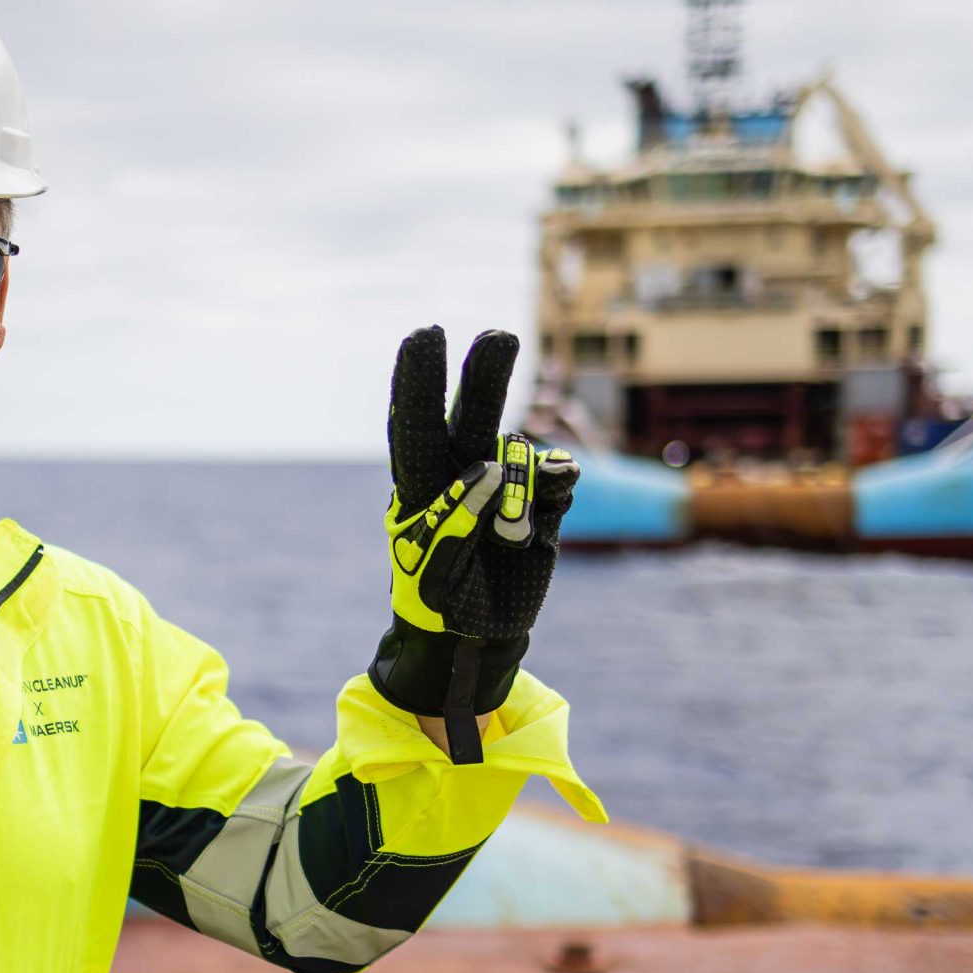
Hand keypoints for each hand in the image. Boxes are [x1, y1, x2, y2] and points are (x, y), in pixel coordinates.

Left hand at [367, 326, 577, 763]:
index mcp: (420, 486)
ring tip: (510, 537)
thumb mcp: (432, 569)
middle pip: (471, 416)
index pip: (416, 426)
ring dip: (521, 490)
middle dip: (484, 375)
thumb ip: (456, 516)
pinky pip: (557, 483)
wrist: (474, 638)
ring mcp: (506, 488)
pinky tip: (536, 524)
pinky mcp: (543, 506)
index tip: (424, 334)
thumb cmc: (438, 601)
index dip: (418, 381)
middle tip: (499, 335)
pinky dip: (553, 494)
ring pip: (522, 457)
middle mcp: (462, 475)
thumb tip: (494, 465)